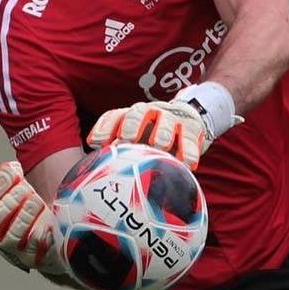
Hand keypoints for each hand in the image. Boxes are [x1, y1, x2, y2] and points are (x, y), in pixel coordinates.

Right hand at [0, 161, 64, 274]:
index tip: (13, 171)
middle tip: (25, 188)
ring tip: (37, 201)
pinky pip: (33, 250)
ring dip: (24, 216)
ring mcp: (14, 249)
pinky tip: (48, 224)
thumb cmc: (37, 212)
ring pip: (12, 235)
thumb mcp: (24, 195)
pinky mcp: (33, 259)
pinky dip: (39, 235)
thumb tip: (13, 168)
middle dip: (9, 201)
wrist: (57, 239)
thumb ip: (16, 182)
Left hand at [86, 101, 210, 168]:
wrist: (189, 121)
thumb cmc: (154, 138)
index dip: (104, 128)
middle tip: (127, 138)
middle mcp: (150, 113)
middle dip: (131, 124)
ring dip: (162, 132)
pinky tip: (188, 164)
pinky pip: (190, 137)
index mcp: (131, 117)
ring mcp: (171, 118)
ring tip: (160, 146)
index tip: (96, 143)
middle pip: (138, 112)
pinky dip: (189, 150)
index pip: (115, 116)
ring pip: (166, 120)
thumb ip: (121, 154)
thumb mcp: (137, 143)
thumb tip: (100, 177)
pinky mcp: (192, 127)